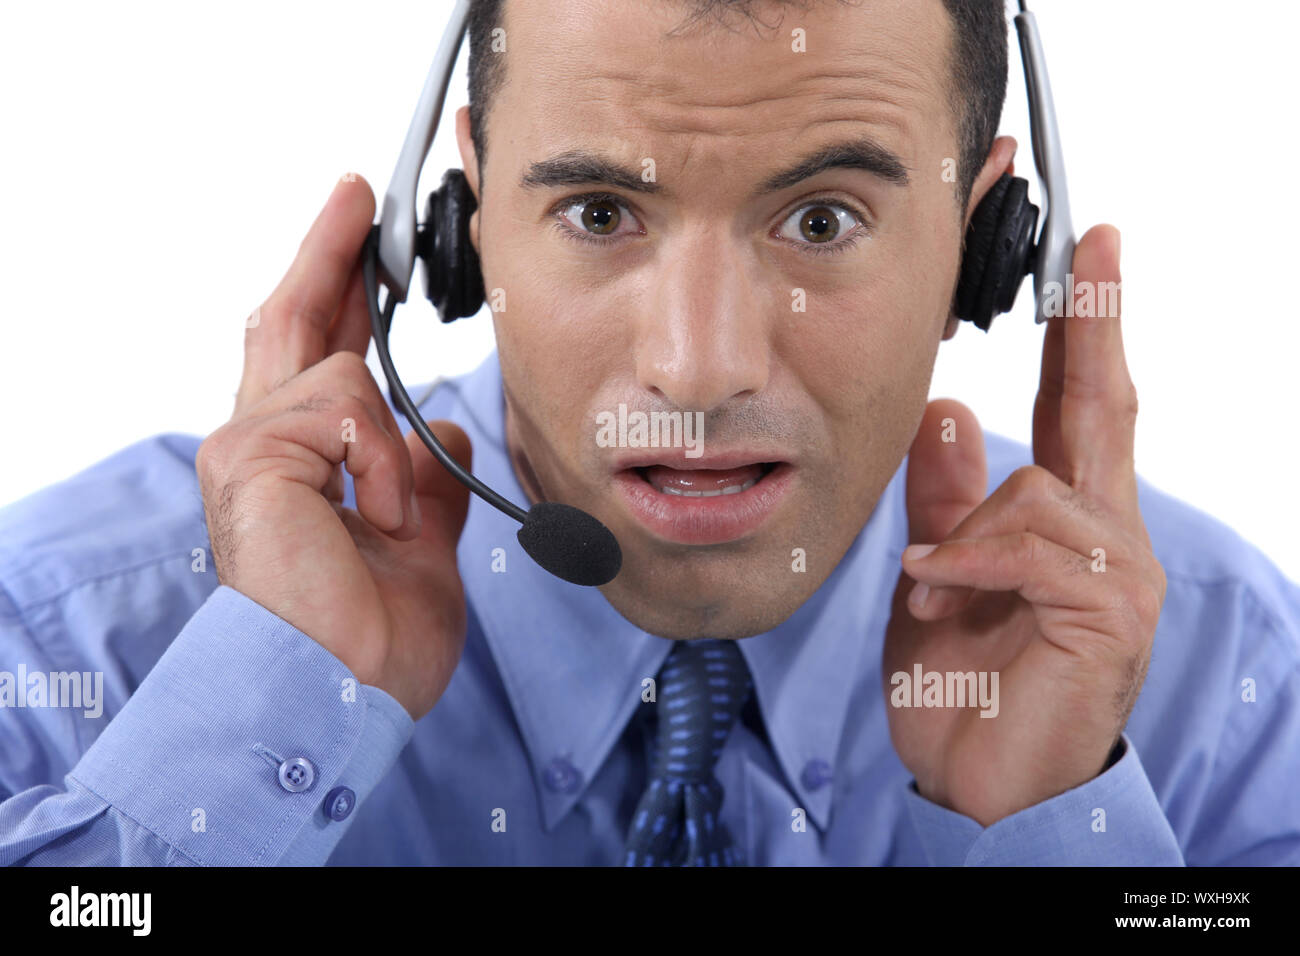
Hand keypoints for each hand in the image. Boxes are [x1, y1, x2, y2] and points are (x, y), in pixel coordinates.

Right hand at [196, 175, 471, 720]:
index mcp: (301, 469)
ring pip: (342, 375)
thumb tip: (443, 432)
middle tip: (356, 191)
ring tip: (391, 526)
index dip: (335, 292)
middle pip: (289, 323)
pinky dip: (383, 467)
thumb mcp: (422, 548)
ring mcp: (248, 451)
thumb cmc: (368, 642)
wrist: (338, 698)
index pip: (314, 357)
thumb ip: (425, 484)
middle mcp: (260, 449)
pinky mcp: (251, 458)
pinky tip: (377, 522)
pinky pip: (348, 411)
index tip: (358, 237)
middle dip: (327, 252)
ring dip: (392, 451)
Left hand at [881, 224, 1165, 825]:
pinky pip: (1034, 548)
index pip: (1078, 410)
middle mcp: (1106, 538)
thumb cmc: (963, 684)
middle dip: (1097, 325)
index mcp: (1062, 523)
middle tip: (1098, 247)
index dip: (1084, 334)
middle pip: (1104, 411)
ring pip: (1041, 488)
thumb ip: (946, 496)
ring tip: (928, 581)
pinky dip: (972, 560)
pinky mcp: (1107, 614)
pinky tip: (937, 589)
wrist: (974, 781)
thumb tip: (946, 407)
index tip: (1088, 259)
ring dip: (967, 529)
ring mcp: (1117, 576)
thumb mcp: (938, 573)